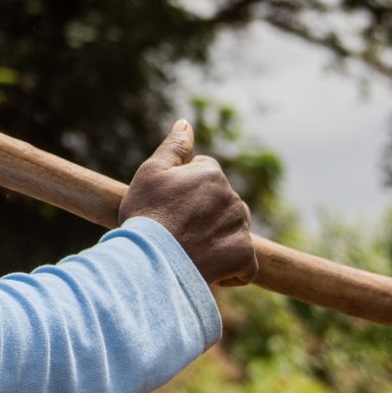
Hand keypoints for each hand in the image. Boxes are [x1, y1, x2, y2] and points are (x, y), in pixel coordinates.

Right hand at [121, 119, 256, 286]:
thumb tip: (186, 123)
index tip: (168, 207)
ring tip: (191, 249)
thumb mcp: (150, 172)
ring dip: (219, 238)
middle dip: (205, 213)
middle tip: (177, 230)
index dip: (184, 191)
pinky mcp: (245, 256)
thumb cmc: (145, 215)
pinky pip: (246, 263)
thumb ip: (174, 146)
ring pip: (233, 229)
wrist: (150, 262)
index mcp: (211, 173)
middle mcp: (232, 197)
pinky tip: (210, 269)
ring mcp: (240, 227)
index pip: (205, 176)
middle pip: (221, 203)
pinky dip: (233, 267)